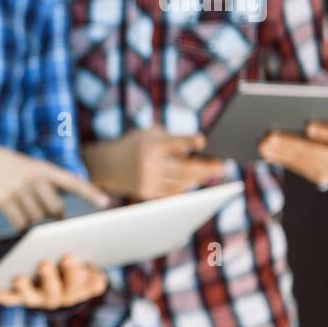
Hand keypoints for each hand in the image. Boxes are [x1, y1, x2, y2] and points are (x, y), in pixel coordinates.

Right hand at [0, 145, 109, 230]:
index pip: (73, 183)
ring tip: (22, 207)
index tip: (106, 203)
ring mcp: (19, 188)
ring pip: (37, 218)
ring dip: (32, 219)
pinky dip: (19, 225)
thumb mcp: (34, 169)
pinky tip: (14, 217)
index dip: (90, 193)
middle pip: (55, 209)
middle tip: (42, 210)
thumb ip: (49, 185)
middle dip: (52, 215)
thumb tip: (60, 214)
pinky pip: (20, 223)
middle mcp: (34, 178)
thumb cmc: (14, 170)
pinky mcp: (4, 199)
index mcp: (46, 170)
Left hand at [0, 254, 107, 308]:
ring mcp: (43, 299)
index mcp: (82, 287)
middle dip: (50, 276)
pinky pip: (15, 300)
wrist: (68, 281)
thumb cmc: (79, 264)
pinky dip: (6, 298)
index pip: (84, 284)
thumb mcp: (89, 261)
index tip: (67, 256)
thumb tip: (87, 253)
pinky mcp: (26, 298)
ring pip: (34, 297)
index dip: (76, 273)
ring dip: (25, 288)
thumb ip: (89, 261)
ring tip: (18, 278)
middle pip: (58, 291)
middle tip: (43, 263)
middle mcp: (63, 297)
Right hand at [82, 127, 226, 200]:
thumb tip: (198, 147)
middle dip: (205, 168)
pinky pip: (172, 192)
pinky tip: (193, 181)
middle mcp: (149, 164)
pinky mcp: (146, 192)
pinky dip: (185, 186)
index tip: (203, 142)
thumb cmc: (133, 145)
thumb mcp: (148, 134)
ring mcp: (148, 180)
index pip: (176, 143)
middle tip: (222, 166)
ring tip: (211, 173)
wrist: (105, 164)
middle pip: (184, 168)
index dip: (192, 142)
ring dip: (198, 178)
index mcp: (150, 145)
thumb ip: (171, 139)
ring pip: (180, 182)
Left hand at [258, 121, 327, 190]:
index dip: (325, 131)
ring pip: (303, 161)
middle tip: (270, 136)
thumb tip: (299, 120)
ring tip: (262, 144)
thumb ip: (322, 120)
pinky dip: (280, 159)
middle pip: (315, 151)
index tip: (309, 126)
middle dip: (291, 143)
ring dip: (280, 153)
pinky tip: (266, 153)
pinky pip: (297, 168)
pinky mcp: (320, 178)